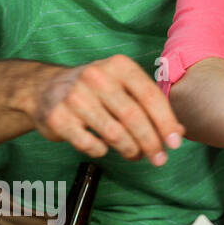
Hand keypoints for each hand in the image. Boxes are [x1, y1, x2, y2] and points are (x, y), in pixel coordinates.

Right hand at [27, 54, 183, 165]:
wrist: (45, 88)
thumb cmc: (96, 89)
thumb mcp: (124, 87)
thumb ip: (151, 106)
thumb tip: (178, 132)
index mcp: (119, 66)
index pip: (150, 96)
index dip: (166, 122)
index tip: (175, 143)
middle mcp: (96, 77)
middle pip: (133, 117)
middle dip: (151, 142)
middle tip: (159, 158)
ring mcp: (74, 97)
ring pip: (113, 133)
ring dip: (130, 149)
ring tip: (136, 155)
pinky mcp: (58, 118)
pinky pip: (89, 143)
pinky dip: (102, 151)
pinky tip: (106, 149)